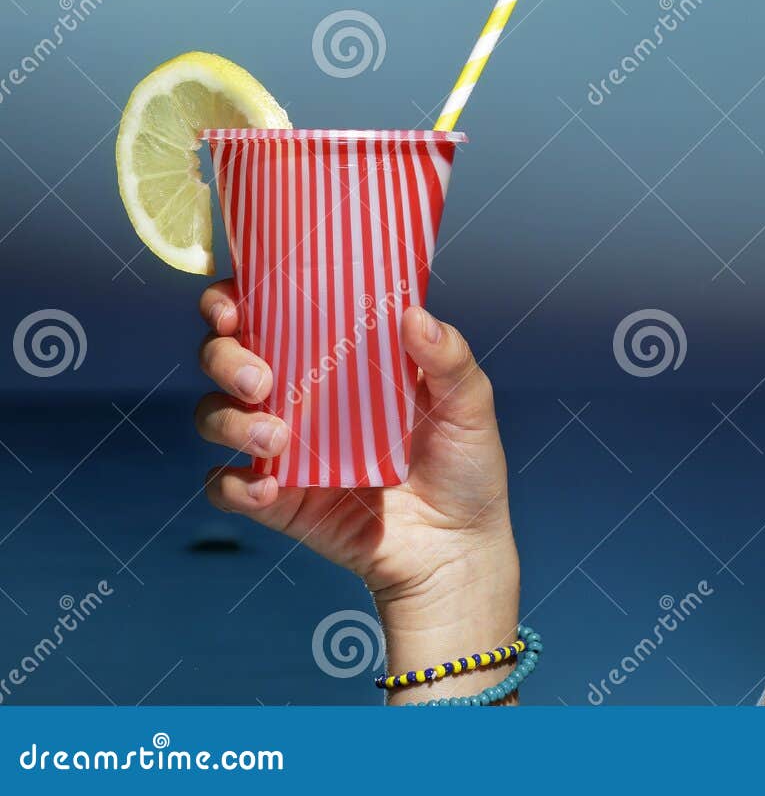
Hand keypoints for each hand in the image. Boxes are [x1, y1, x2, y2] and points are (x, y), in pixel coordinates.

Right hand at [196, 280, 522, 701]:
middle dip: (223, 357)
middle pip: (224, 357)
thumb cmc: (465, 464)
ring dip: (230, 421)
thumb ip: (448, 358)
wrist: (458, 547)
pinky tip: (270, 489)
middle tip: (260, 379)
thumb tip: (413, 314)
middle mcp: (299, 395)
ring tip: (276, 441)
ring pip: (214, 415)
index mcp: (338, 358)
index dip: (234, 299)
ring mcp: (283, 448)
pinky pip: (226, 487)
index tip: (234, 303)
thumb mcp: (469, 404)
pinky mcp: (278, 500)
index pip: (267, 312)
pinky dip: (235, 486)